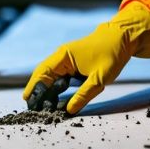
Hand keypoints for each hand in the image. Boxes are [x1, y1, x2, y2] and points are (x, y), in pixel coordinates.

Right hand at [22, 4, 149, 114]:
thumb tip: (68, 110)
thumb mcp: (100, 78)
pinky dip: (55, 88)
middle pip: (43, 75)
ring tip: (43, 108)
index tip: (27, 101)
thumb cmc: (112, 55)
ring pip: (51, 77)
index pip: (42, 72)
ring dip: (46, 91)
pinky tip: (55, 100)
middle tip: (34, 109)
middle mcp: (62, 57)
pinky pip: (59, 77)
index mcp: (64, 56)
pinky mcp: (73, 64)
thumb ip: (84, 94)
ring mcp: (67, 60)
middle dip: (37, 92)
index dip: (33, 87)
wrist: (122, 39)